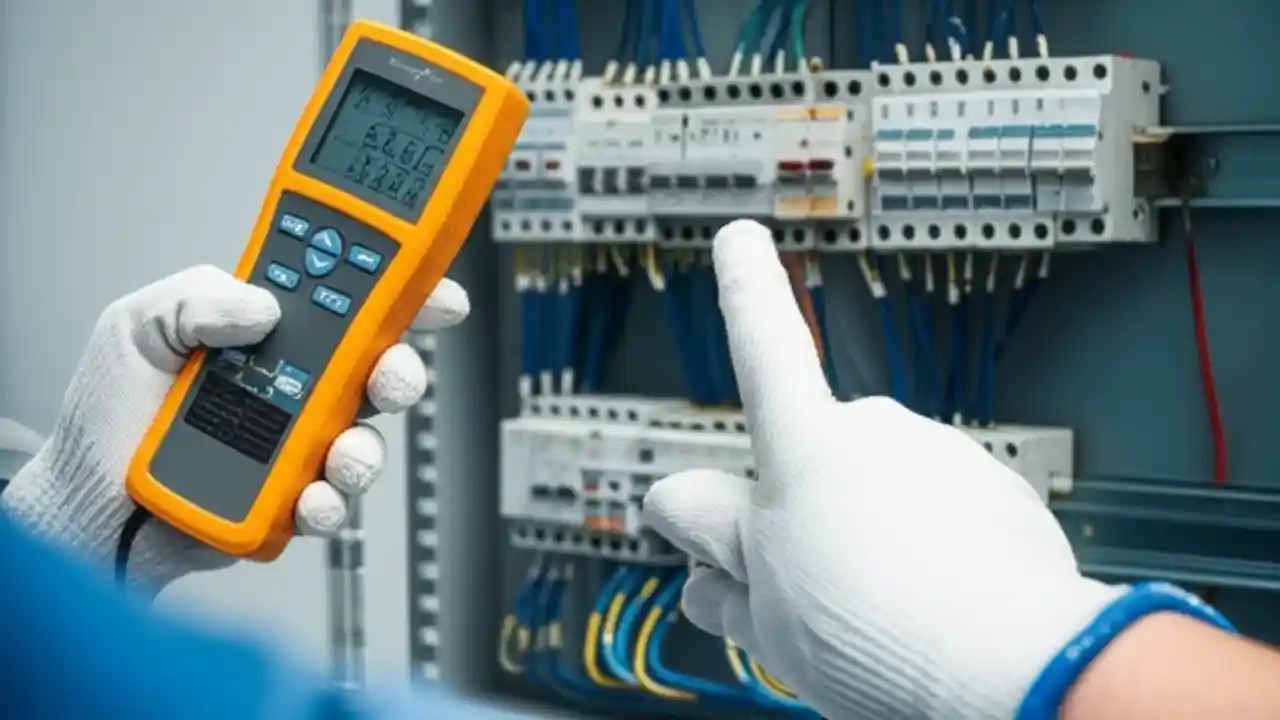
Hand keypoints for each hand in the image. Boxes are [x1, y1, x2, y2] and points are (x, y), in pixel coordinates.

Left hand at [2, 265, 466, 591]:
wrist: (85, 506)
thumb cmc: (107, 416)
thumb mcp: (137, 326)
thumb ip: (196, 296)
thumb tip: (261, 306)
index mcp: (270, 336)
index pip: (349, 304)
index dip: (399, 293)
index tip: (428, 289)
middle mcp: (297, 389)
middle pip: (379, 372)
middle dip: (400, 371)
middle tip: (386, 373)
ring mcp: (299, 447)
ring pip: (366, 442)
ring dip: (365, 448)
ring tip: (336, 455)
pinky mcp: (291, 502)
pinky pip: (332, 503)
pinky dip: (326, 502)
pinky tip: (303, 497)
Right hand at [642, 221, 1122, 718]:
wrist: (1011, 670)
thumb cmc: (877, 640)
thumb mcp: (757, 602)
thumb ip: (714, 544)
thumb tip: (680, 512)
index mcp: (803, 451)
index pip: (763, 350)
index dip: (747, 291)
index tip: (741, 239)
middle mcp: (877, 434)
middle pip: (815, 463)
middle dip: (804, 514)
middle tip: (808, 594)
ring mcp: (941, 460)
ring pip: (881, 495)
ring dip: (870, 541)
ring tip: (878, 618)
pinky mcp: (997, 494)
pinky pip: (942, 516)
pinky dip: (931, 553)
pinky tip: (933, 611)